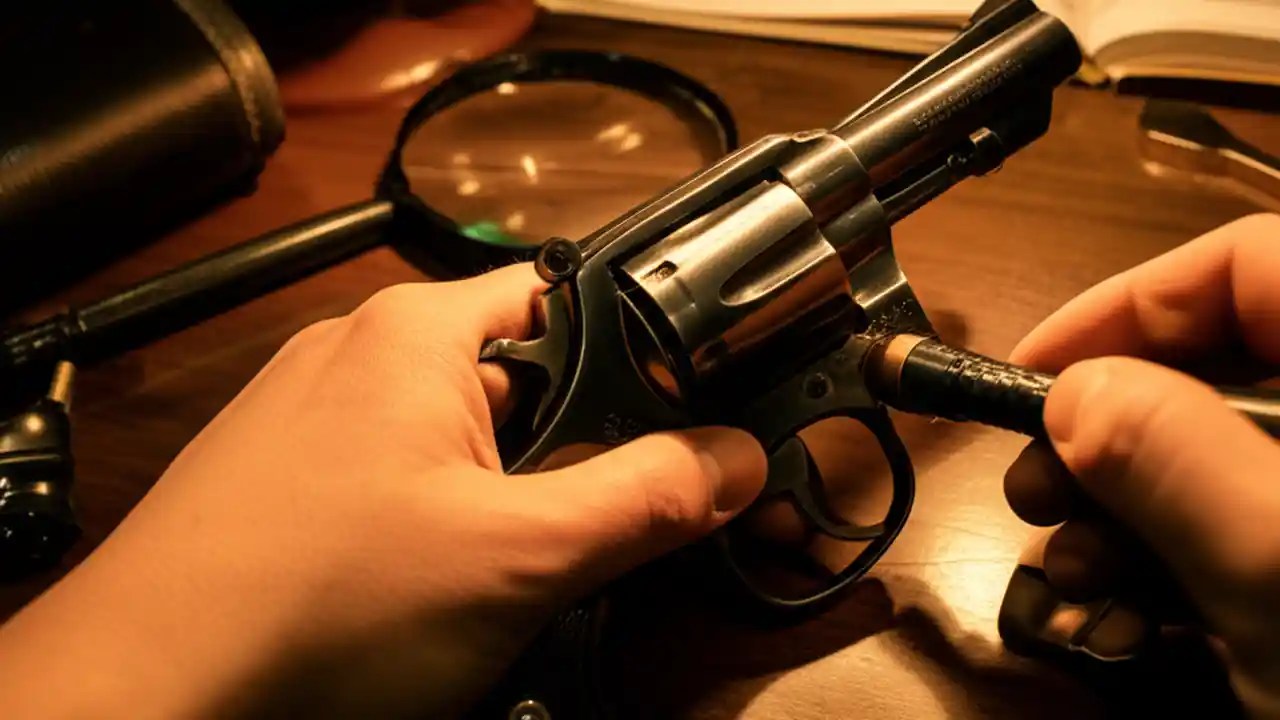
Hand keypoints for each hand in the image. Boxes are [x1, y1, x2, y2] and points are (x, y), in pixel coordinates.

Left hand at [0, 265, 766, 718]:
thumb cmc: (316, 604)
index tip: (691, 418)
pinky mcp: (290, 485)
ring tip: (509, 578)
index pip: (571, 299)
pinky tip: (434, 598)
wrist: (145, 697)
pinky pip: (402, 487)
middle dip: (575, 456)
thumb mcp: (519, 556)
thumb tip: (738, 460)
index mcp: (419, 332)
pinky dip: (442, 531)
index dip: (643, 355)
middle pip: (524, 382)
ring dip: (509, 504)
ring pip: (464, 446)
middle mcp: (362, 353)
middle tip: (599, 531)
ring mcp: (316, 420)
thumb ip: (644, 500)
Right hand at [1000, 214, 1279, 712]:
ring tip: (1074, 575)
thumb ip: (1182, 464)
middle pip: (1223, 367)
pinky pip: (1243, 530)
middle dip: (1108, 430)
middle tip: (1034, 489)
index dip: (1124, 304)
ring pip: (1221, 459)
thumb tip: (1075, 391)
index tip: (1028, 373)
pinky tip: (1126, 617)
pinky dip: (1174, 565)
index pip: (1248, 265)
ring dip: (1126, 515)